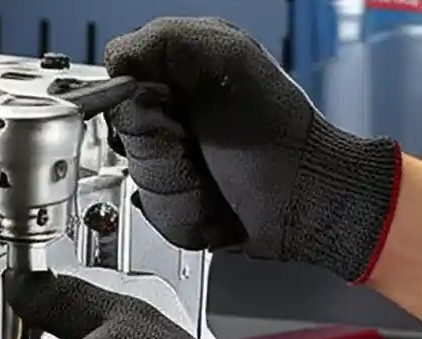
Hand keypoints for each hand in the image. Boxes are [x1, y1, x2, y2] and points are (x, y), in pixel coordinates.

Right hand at [105, 17, 400, 282]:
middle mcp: (176, 115)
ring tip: (212, 179)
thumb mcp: (225, 56)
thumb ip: (162, 41)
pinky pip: (155, 216)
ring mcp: (177, 161)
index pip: (117, 90)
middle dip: (162, 153)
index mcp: (181, 72)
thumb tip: (116, 61)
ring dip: (178, 187)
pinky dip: (186, 215)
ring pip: (139, 182)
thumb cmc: (278, 132)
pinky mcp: (182, 203)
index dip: (140, 111)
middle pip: (124, 140)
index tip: (173, 115)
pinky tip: (213, 204)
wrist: (305, 201)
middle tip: (197, 148)